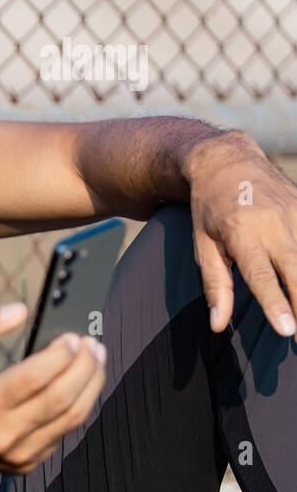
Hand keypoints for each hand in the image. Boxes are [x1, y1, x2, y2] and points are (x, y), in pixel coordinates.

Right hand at [0, 303, 105, 474]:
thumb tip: (20, 312)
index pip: (31, 379)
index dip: (58, 356)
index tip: (71, 337)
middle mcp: (2, 435)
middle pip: (59, 398)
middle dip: (83, 367)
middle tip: (90, 344)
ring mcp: (20, 453)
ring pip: (72, 416)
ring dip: (91, 384)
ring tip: (96, 358)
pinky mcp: (32, 461)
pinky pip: (68, 429)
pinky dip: (82, 401)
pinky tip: (84, 381)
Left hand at [185, 130, 296, 336]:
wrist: (227, 161)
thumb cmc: (209, 208)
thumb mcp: (203, 245)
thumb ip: (215, 285)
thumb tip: (217, 325)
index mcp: (242, 232)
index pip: (262, 276)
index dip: (276, 304)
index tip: (288, 329)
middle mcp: (273, 223)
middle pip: (296, 270)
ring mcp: (295, 213)